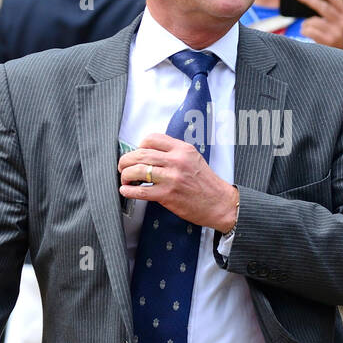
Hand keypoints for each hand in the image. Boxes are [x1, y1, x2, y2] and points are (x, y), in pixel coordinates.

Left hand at [118, 133, 238, 232]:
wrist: (219, 203)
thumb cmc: (206, 183)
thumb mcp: (193, 159)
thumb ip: (174, 153)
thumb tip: (150, 154)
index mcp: (182, 149)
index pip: (152, 139)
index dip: (139, 146)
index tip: (136, 154)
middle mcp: (177, 161)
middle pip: (141, 154)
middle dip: (126, 160)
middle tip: (123, 167)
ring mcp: (172, 178)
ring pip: (138, 170)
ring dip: (126, 175)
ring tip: (125, 179)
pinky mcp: (168, 195)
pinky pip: (141, 191)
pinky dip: (129, 191)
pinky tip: (126, 191)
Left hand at [294, 0, 342, 50]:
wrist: (342, 54)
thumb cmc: (333, 32)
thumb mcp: (337, 20)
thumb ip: (329, 9)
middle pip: (323, 7)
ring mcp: (336, 33)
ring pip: (313, 20)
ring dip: (306, 22)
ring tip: (305, 25)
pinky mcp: (328, 42)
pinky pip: (310, 31)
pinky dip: (304, 30)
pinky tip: (305, 31)